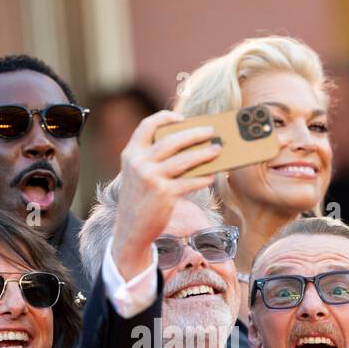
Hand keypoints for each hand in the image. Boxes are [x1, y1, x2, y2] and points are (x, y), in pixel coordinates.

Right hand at [110, 110, 220, 278]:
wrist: (130, 230)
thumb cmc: (140, 199)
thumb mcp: (138, 175)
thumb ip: (154, 159)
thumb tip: (190, 147)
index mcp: (130, 154)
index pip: (146, 126)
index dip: (165, 118)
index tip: (182, 118)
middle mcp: (139, 164)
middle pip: (171, 140)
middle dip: (194, 134)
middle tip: (210, 131)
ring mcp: (151, 179)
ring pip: (184, 160)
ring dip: (204, 154)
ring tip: (218, 150)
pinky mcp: (164, 195)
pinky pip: (190, 182)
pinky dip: (204, 178)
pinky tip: (212, 175)